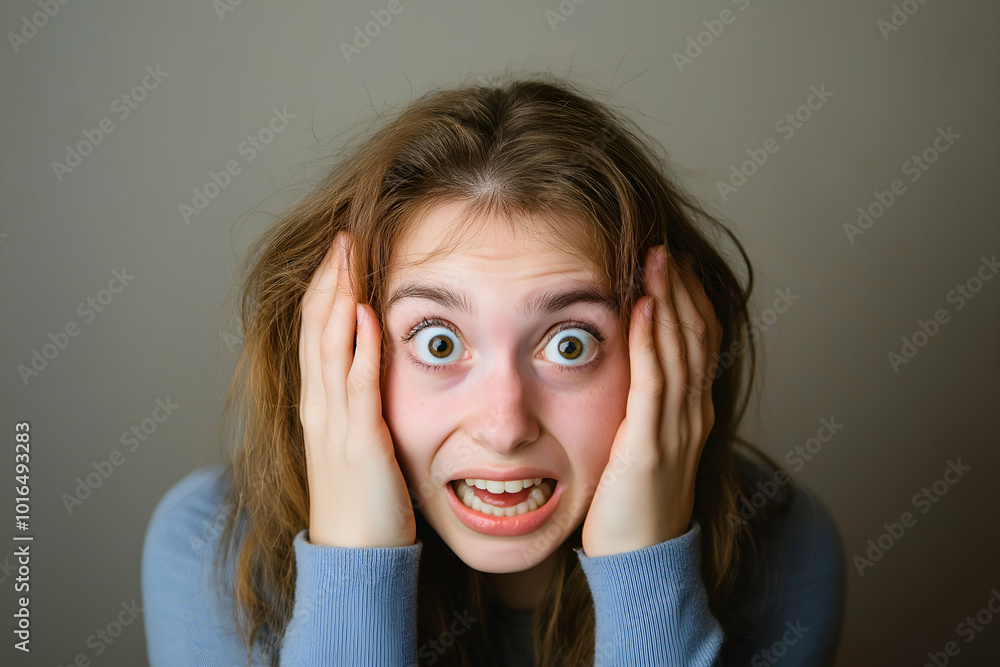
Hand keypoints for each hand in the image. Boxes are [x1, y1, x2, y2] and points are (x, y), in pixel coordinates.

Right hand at [298, 230, 415, 547]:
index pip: (317, 333)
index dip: (325, 290)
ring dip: (338, 298)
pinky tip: (363, 315)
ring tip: (347, 255)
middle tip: (341, 237)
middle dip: (328, 280)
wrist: (354, 557)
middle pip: (317, 329)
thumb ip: (360, 405)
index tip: (339, 252)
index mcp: (319, 405)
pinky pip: (356, 386)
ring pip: (329, 347)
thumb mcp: (355, 443)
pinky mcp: (359, 442)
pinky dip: (358, 348)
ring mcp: (334, 423)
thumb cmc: (362, 503)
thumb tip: (374, 366)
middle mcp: (320, 406)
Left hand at [581, 244, 722, 556]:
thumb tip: (622, 368)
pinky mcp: (648, 448)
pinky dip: (650, 341)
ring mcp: (676, 430)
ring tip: (656, 259)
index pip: (698, 341)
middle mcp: (692, 414)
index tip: (671, 262)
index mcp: (692, 411)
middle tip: (664, 246)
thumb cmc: (633, 503)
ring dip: (668, 301)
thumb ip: (641, 406)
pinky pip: (653, 385)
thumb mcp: (642, 443)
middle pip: (695, 336)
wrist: (640, 559)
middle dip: (680, 287)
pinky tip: (642, 308)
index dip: (688, 298)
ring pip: (679, 351)